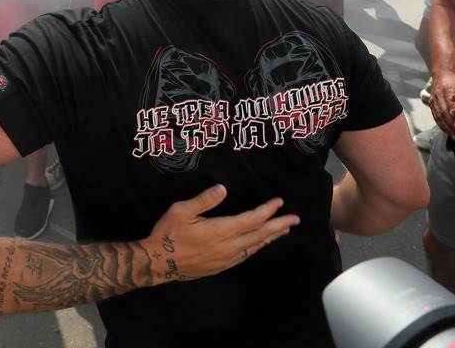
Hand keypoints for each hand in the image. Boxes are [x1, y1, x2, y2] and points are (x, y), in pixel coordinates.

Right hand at [143, 185, 297, 282]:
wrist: (159, 263)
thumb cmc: (169, 233)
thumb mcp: (181, 211)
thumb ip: (204, 200)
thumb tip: (222, 188)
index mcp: (222, 230)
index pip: (252, 219)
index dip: (267, 210)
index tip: (279, 202)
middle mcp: (229, 246)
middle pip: (260, 234)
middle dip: (279, 225)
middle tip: (295, 219)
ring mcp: (226, 258)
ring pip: (255, 246)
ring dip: (271, 237)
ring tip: (283, 231)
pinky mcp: (221, 266)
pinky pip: (246, 255)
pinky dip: (258, 247)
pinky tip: (259, 244)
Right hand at [430, 72, 454, 138]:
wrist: (442, 76)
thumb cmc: (454, 81)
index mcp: (447, 89)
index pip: (450, 105)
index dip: (454, 117)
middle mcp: (438, 95)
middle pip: (443, 113)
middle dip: (451, 126)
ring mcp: (434, 100)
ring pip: (439, 116)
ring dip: (446, 128)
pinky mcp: (432, 104)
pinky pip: (435, 116)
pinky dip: (441, 125)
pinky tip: (447, 131)